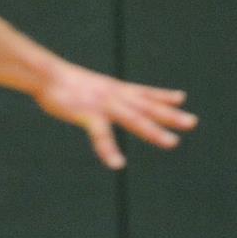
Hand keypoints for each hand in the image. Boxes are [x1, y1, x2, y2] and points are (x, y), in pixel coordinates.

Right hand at [34, 60, 196, 168]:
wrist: (44, 73)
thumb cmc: (63, 81)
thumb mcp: (89, 86)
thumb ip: (100, 93)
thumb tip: (100, 96)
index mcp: (114, 89)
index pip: (144, 92)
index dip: (163, 96)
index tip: (181, 98)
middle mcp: (115, 96)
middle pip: (148, 107)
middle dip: (170, 115)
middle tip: (192, 122)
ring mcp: (104, 105)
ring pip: (135, 120)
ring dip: (154, 132)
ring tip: (172, 143)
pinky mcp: (89, 115)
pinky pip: (102, 136)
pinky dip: (109, 150)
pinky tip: (118, 163)